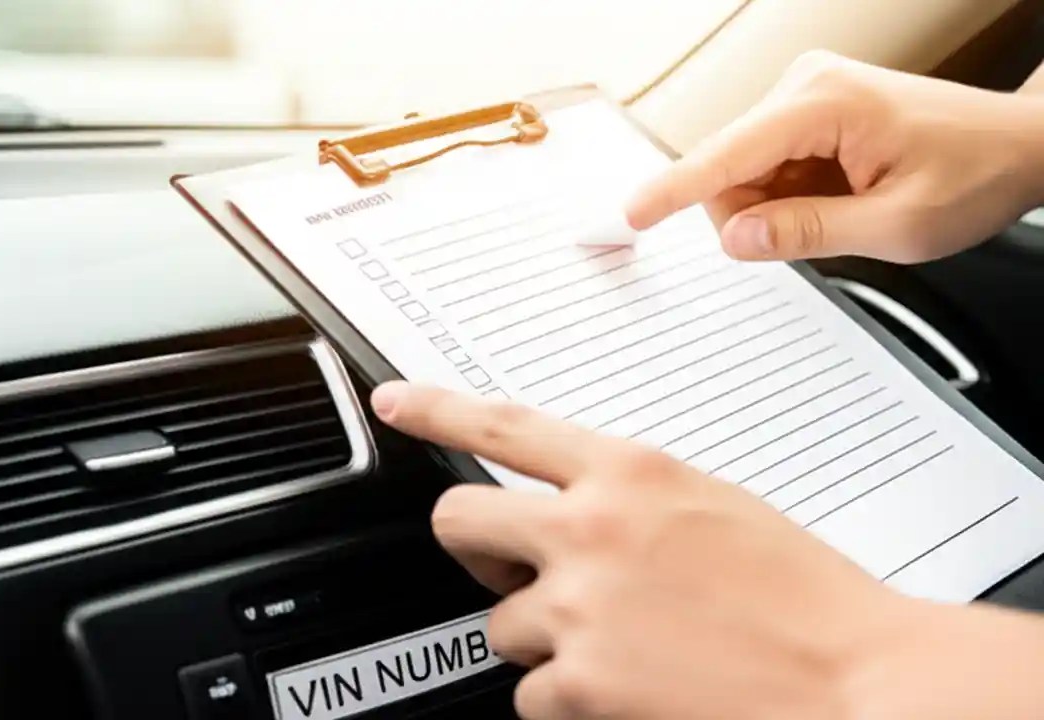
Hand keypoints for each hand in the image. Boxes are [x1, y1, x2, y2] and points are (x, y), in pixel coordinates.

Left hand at [370, 381, 1043, 718]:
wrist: (858, 682)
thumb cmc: (805, 597)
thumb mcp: (713, 506)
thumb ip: (630, 497)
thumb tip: (577, 507)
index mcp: (630, 473)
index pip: (505, 424)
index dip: (435, 408)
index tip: (394, 401)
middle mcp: (589, 532)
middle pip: (459, 522)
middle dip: (475, 551)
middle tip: (512, 572)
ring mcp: (579, 610)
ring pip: (500, 625)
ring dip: (543, 641)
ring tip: (620, 649)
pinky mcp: (581, 685)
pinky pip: (530, 696)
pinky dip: (567, 702)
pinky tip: (626, 692)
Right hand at [624, 51, 1043, 263]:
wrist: (1020, 145)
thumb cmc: (975, 173)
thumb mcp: (897, 225)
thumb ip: (808, 233)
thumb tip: (737, 238)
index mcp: (822, 104)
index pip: (725, 155)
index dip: (674, 191)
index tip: (632, 216)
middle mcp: (804, 86)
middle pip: (730, 170)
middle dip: (756, 215)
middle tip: (823, 232)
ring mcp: (804, 95)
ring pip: (745, 173)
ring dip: (780, 207)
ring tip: (846, 208)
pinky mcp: (808, 109)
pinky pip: (768, 167)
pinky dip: (792, 196)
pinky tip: (839, 196)